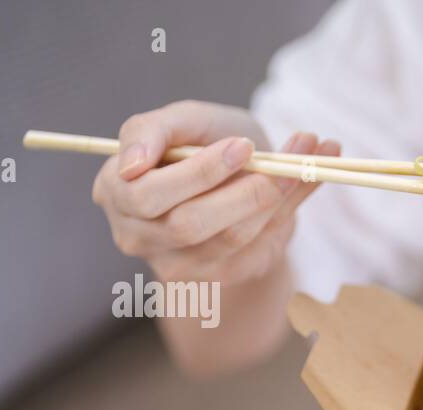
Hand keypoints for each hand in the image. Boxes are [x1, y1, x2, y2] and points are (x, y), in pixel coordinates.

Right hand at [91, 99, 339, 284]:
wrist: (239, 173)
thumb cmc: (200, 141)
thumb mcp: (179, 120)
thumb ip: (150, 130)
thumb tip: (132, 162)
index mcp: (115, 191)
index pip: (147, 193)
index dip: (198, 173)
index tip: (243, 147)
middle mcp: (137, 236)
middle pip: (188, 225)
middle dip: (241, 192)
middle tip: (279, 162)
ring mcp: (178, 264)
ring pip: (230, 238)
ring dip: (274, 198)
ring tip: (306, 159)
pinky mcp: (220, 275)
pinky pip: (257, 247)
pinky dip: (289, 209)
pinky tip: (308, 177)